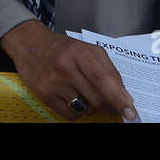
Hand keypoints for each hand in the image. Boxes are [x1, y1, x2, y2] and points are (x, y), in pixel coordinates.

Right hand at [1, 19, 136, 120]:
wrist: (29, 44)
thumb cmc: (63, 48)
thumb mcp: (87, 50)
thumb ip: (108, 70)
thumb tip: (125, 98)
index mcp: (78, 51)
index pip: (102, 79)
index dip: (118, 97)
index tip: (130, 112)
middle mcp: (64, 66)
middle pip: (96, 98)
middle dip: (107, 105)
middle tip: (109, 103)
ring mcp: (52, 81)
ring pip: (85, 109)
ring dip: (90, 106)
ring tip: (81, 91)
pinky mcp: (43, 94)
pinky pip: (70, 114)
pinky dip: (76, 111)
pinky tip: (70, 97)